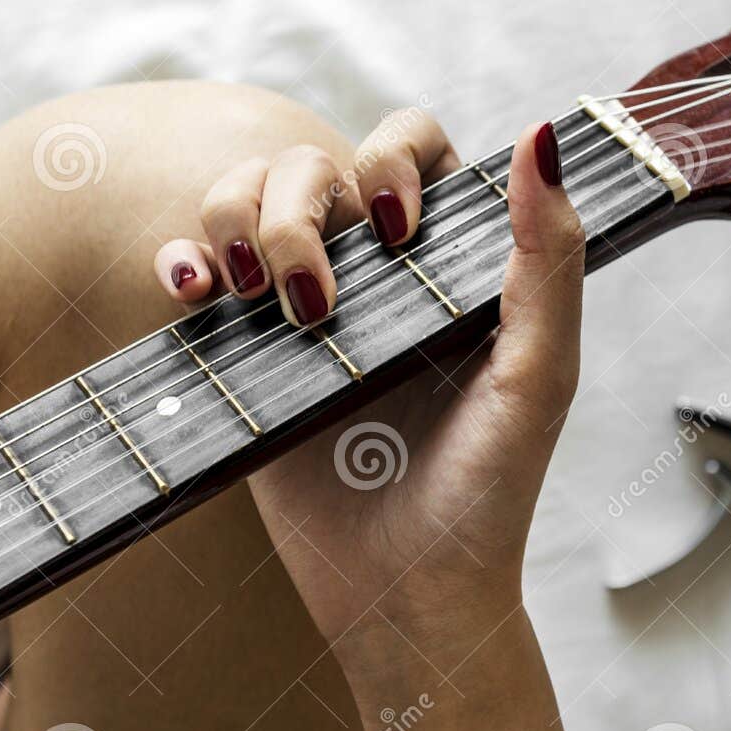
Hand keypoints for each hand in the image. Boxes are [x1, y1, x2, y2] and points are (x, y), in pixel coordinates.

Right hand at [153, 108, 586, 730]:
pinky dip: (182, 257)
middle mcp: (377, 274)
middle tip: (314, 301)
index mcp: (448, 264)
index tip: (394, 230)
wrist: (403, 594)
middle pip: (313, 164)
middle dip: (299, 209)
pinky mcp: (247, 357)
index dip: (392, 157)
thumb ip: (549, 258)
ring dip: (238, 221)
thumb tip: (541, 136)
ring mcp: (305, 310)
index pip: (411, 146)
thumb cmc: (487, 492)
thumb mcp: (539, 375)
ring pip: (247, 199)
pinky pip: (198, 271)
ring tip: (258, 297)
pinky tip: (193, 288)